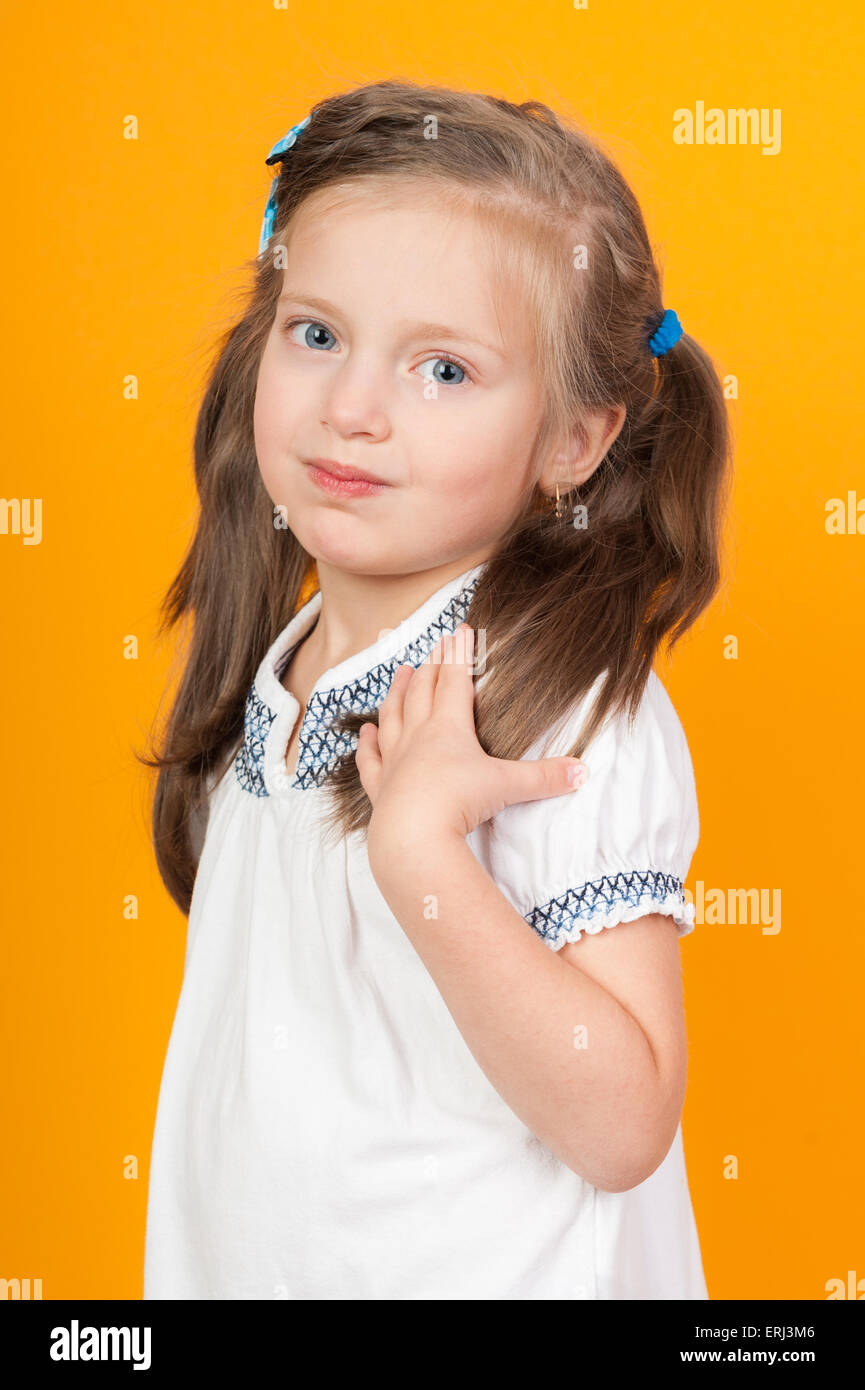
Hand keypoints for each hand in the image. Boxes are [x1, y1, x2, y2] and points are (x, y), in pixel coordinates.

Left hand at [355, 623, 588, 856]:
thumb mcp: (508, 787)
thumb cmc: (460, 803)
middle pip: (423, 691)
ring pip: (393, 716)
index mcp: (449, 727)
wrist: (414, 837)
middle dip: (432, 666)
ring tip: (400, 673)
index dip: (460, 653)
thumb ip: (545, 778)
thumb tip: (583, 772)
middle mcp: (418, 736)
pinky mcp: (380, 786)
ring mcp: (395, 759)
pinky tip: (363, 732)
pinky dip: (366, 743)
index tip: (462, 630)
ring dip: (397, 692)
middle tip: (435, 646)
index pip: (456, 680)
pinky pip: (370, 758)